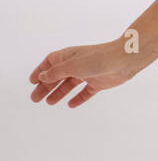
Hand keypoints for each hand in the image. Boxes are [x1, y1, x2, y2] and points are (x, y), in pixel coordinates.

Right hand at [29, 39, 145, 108]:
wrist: (123, 60)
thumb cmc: (97, 59)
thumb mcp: (72, 66)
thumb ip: (56, 72)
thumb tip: (42, 76)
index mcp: (69, 56)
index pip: (50, 62)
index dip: (40, 71)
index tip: (32, 82)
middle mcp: (77, 64)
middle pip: (57, 76)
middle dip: (46, 86)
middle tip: (35, 99)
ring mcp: (88, 73)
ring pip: (70, 84)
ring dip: (59, 93)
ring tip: (49, 102)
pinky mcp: (98, 82)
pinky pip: (85, 92)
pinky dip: (78, 98)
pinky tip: (71, 105)